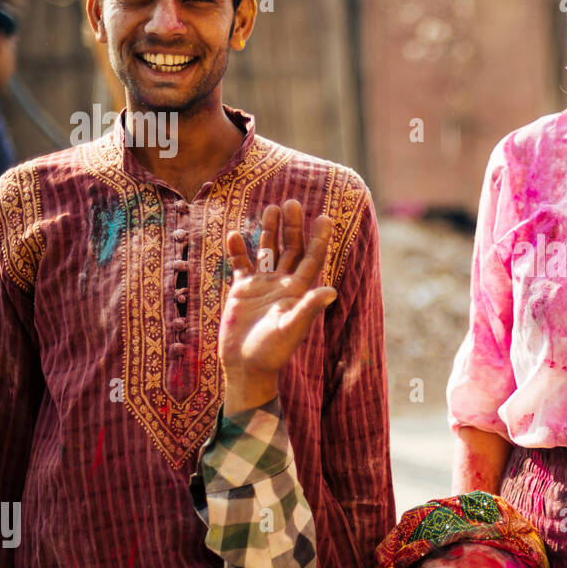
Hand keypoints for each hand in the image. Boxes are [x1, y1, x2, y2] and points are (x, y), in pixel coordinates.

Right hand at [220, 200, 336, 413]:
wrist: (245, 365)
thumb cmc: (272, 351)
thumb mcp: (291, 328)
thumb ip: (308, 308)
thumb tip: (332, 291)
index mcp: (299, 291)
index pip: (312, 258)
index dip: (319, 238)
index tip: (324, 217)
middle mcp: (283, 284)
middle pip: (291, 249)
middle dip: (292, 227)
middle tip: (292, 202)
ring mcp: (263, 285)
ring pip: (268, 251)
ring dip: (269, 231)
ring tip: (270, 208)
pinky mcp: (242, 290)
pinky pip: (241, 265)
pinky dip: (238, 251)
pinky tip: (234, 236)